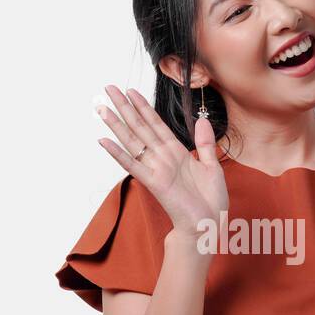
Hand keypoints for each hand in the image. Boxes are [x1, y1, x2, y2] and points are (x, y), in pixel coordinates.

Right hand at [94, 85, 228, 240]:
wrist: (208, 224)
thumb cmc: (211, 200)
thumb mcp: (212, 166)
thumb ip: (205, 143)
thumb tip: (201, 119)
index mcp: (177, 152)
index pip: (156, 124)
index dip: (143, 107)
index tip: (131, 91)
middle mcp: (163, 158)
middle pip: (140, 127)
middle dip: (125, 107)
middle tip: (109, 89)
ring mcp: (156, 169)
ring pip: (133, 141)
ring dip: (116, 124)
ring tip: (102, 108)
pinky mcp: (154, 182)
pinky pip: (133, 165)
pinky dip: (117, 153)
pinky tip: (104, 141)